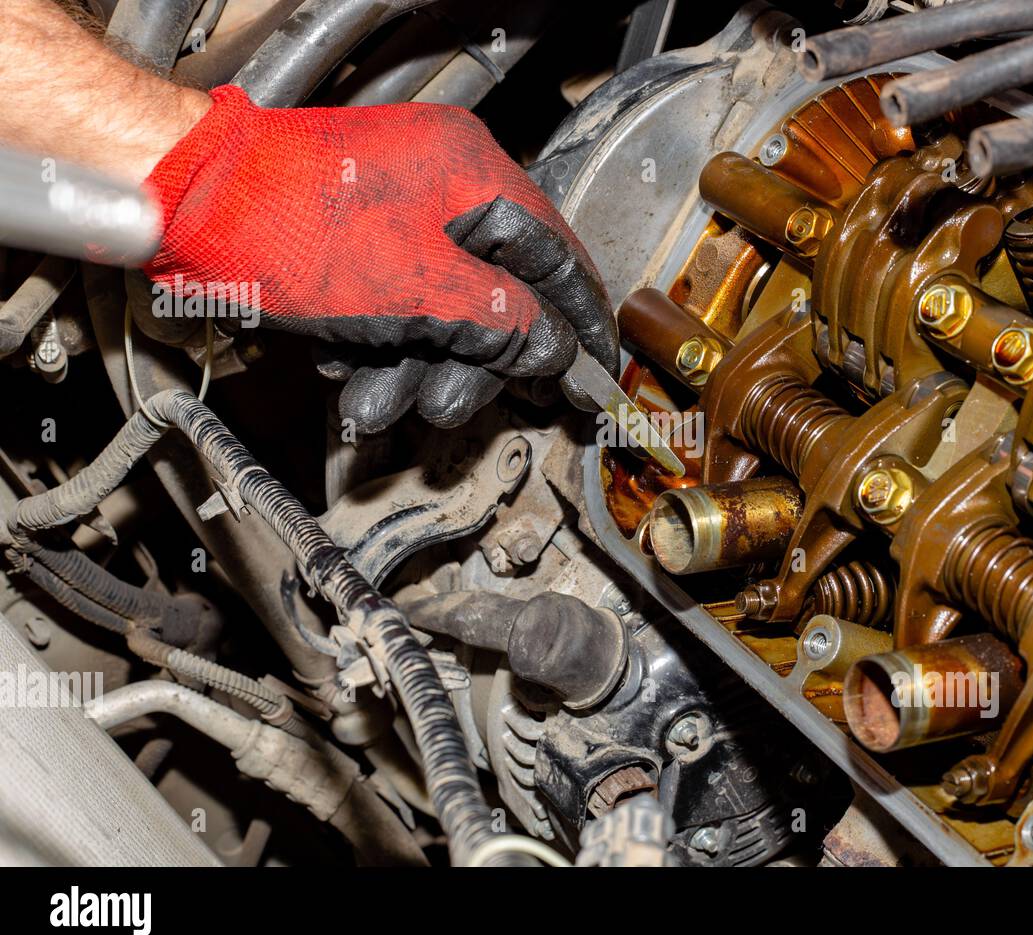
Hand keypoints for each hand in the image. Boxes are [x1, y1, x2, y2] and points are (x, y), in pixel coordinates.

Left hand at [143, 86, 618, 431]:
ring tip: (372, 405)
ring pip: (441, 314)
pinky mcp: (362, 244)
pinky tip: (347, 372)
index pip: (560, 259)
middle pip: (497, 299)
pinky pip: (399, 308)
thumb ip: (504, 324)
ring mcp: (402, 216)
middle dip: (469, 367)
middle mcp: (446, 189)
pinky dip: (380, 350)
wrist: (183, 205)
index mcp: (476, 177)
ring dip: (413, 371)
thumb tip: (557, 352)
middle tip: (447, 407)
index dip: (582, 327)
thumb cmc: (288, 226)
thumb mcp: (419, 291)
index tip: (595, 379)